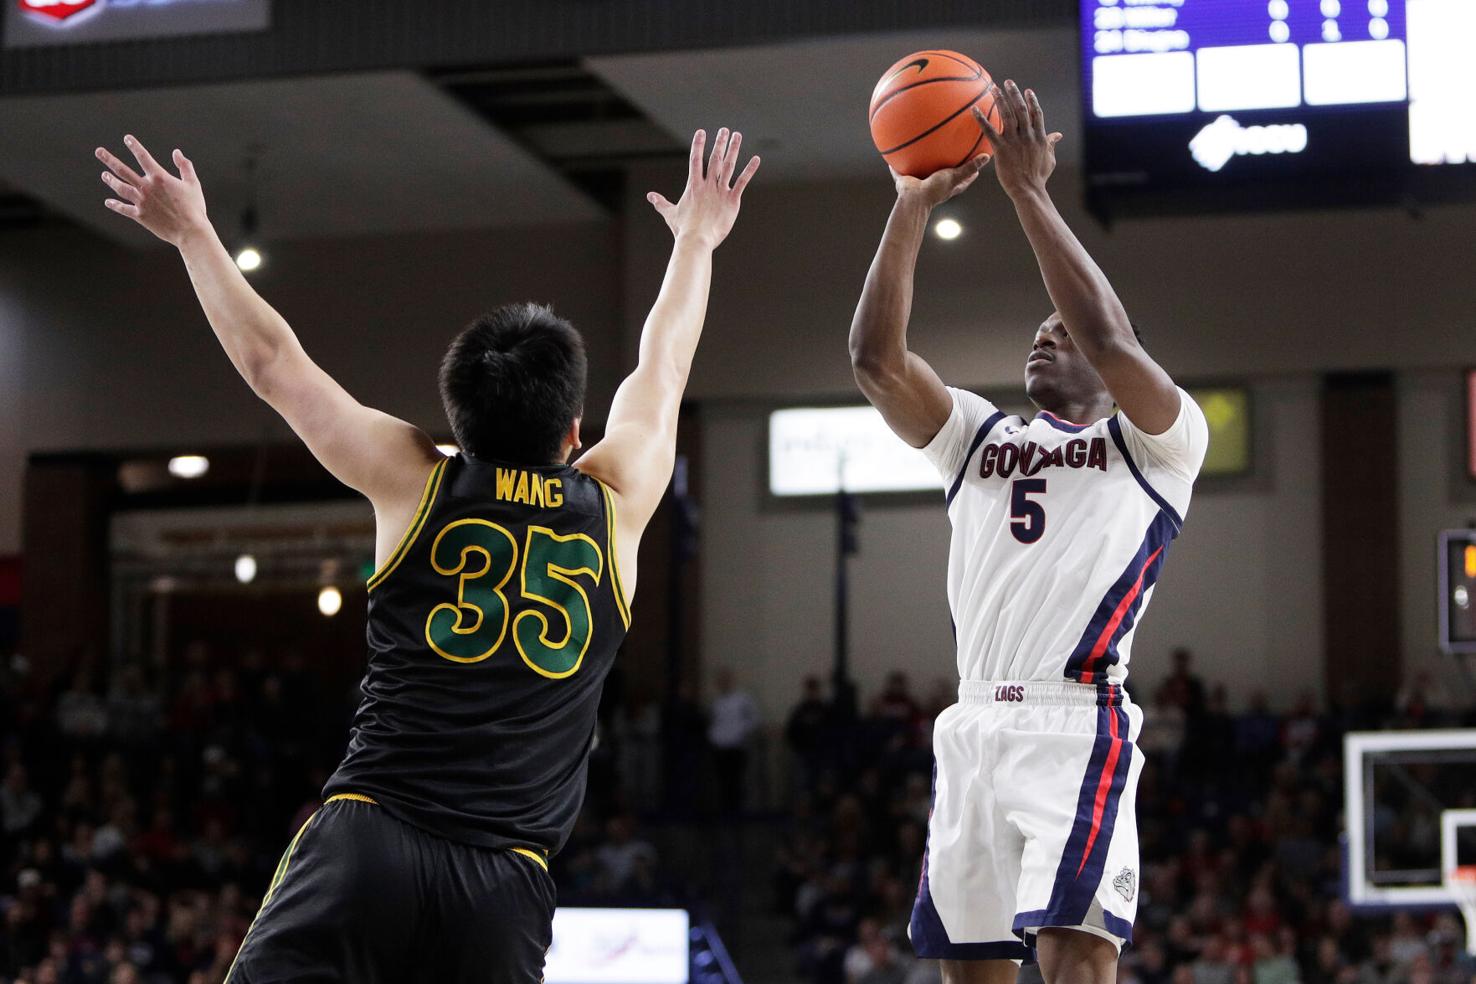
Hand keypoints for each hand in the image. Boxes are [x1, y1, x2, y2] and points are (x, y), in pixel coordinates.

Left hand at [95, 135, 209, 246]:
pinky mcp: (140, 216)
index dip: (134, 146)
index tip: (127, 139)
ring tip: (104, 175)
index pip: (143, 157)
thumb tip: (177, 152)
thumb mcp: (193, 184)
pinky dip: (115, 205)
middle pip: (123, 170)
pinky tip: (108, 202)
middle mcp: (146, 187)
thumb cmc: (194, 207)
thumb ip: (185, 166)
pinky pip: (124, 209)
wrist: (190, 231)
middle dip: (109, 159)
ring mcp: (141, 202)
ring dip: (110, 180)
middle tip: (98, 151)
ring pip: (120, 188)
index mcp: (159, 178)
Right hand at [647, 128, 759, 248]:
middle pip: (714, 158)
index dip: (698, 144)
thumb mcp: (670, 213)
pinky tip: (756, 159)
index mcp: (693, 186)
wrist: (697, 240)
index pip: (695, 159)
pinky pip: (742, 182)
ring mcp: (721, 192)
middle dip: (719, 143)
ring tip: (737, 136)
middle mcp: (707, 185)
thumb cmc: (683, 229)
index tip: (701, 132)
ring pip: (729, 166)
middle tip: (724, 130)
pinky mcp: (732, 201)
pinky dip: (750, 170)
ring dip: (733, 150)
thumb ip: (661, 202)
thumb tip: (650, 196)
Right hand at [892, 153, 989, 208]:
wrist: (914, 199)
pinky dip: (895, 166)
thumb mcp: (955, 176)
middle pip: (943, 175)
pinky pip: (899, 171)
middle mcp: (934, 185)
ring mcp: (919, 184)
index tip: (977, 166)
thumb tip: (987, 156)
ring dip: (920, 164)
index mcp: (948, 187)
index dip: (971, 173)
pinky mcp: (905, 182)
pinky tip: (893, 155)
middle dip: (947, 167)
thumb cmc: (936, 190)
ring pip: (921, 171)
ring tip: (921, 151)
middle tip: (952, 155)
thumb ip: (970, 167)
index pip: (964, 180)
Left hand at [974, 80, 1061, 199]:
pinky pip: (990, 131)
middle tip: (1007, 82)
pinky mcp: (1001, 149)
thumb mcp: (1049, 158)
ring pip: (1007, 115)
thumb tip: (1058, 135)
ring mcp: (1014, 141)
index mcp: (1040, 136)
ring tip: (994, 88)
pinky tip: (974, 110)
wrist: (1028, 190)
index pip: (1036, 113)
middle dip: (1014, 94)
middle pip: (1021, 109)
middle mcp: (1028, 135)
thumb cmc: (1039, 177)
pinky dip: (982, 119)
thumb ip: (1051, 144)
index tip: (1027, 91)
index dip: (1031, 101)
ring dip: (1000, 100)